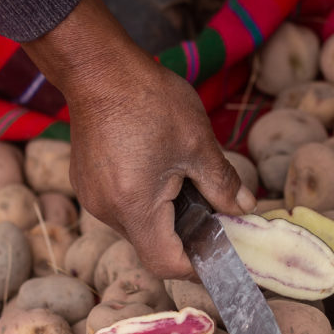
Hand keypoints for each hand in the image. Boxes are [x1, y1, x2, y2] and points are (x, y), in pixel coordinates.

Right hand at [24, 0, 254, 278]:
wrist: (98, 67)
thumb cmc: (148, 101)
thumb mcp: (198, 144)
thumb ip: (224, 185)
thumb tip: (245, 209)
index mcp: (134, 207)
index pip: (166, 264)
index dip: (197, 266)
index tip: (222, 254)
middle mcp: (108, 211)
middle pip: (152, 247)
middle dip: (186, 237)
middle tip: (216, 216)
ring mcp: (93, 198)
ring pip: (138, 227)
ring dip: (166, 217)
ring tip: (189, 186)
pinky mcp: (88, 184)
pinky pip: (123, 208)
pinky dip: (147, 202)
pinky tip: (163, 175)